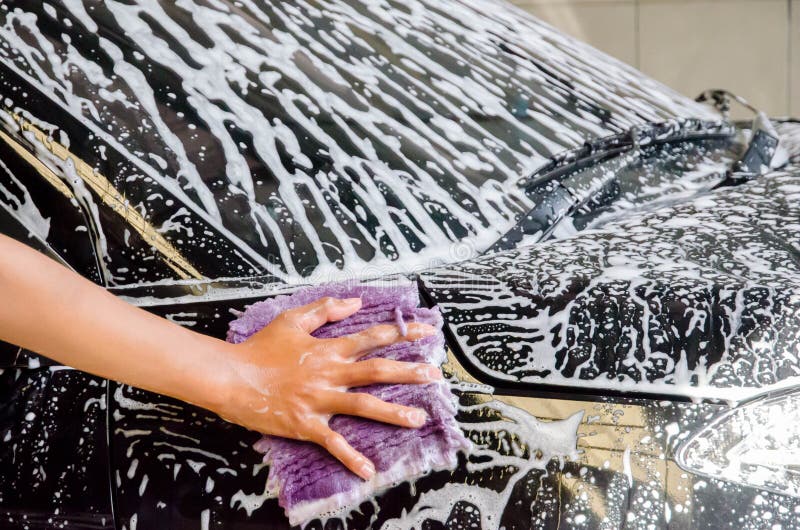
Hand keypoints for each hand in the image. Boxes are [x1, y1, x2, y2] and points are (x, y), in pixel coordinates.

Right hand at [211, 297, 440, 479]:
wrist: (230, 376)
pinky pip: (333, 442)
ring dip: (393, 413)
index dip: (402, 333)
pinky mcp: (305, 423)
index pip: (373, 337)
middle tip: (435, 377)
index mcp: (329, 348)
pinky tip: (368, 470)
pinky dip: (350, 457)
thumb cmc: (260, 347)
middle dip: (409, 372)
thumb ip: (325, 309)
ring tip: (419, 420)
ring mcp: (319, 399)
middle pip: (377, 371)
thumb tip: (356, 301)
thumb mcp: (292, 319)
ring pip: (364, 405)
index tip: (427, 333)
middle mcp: (330, 373)